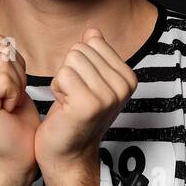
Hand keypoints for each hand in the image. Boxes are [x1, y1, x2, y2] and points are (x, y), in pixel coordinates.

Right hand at [0, 35, 40, 180]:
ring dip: (17, 85)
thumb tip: (5, 41)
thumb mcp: (10, 82)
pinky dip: (15, 94)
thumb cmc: (17, 122)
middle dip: (18, 74)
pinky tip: (7, 111)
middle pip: (3, 49)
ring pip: (5, 62)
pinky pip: (5, 78)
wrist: (18, 155)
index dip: (16, 66)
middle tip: (10, 99)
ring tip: (8, 105)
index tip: (10, 91)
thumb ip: (2, 60)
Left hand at [35, 28, 137, 177]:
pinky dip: (57, 90)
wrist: (68, 153)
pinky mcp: (89, 105)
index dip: (80, 64)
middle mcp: (122, 86)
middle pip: (80, 50)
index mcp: (128, 77)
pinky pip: (63, 75)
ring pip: (71, 61)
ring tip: (70, 102)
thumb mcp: (91, 80)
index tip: (84, 87)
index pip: (92, 42)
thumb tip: (93, 31)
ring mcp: (108, 96)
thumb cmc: (75, 117)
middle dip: (70, 72)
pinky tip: (65, 108)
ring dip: (62, 82)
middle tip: (75, 97)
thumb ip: (94, 54)